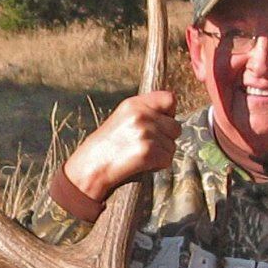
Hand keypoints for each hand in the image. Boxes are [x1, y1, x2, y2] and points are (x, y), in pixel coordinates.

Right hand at [60, 90, 179, 207]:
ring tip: (140, 155)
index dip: (170, 114)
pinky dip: (158, 166)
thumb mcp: (123, 118)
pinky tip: (141, 164)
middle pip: (175, 127)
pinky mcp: (148, 152)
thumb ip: (146, 112)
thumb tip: (172, 115)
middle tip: (146, 145)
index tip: (160, 124)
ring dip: (161, 154)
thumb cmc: (107, 145)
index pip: (170, 99)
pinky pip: (167, 160)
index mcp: (134, 104)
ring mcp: (145, 133)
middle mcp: (141, 116)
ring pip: (172, 146)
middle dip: (166, 139)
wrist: (91, 167)